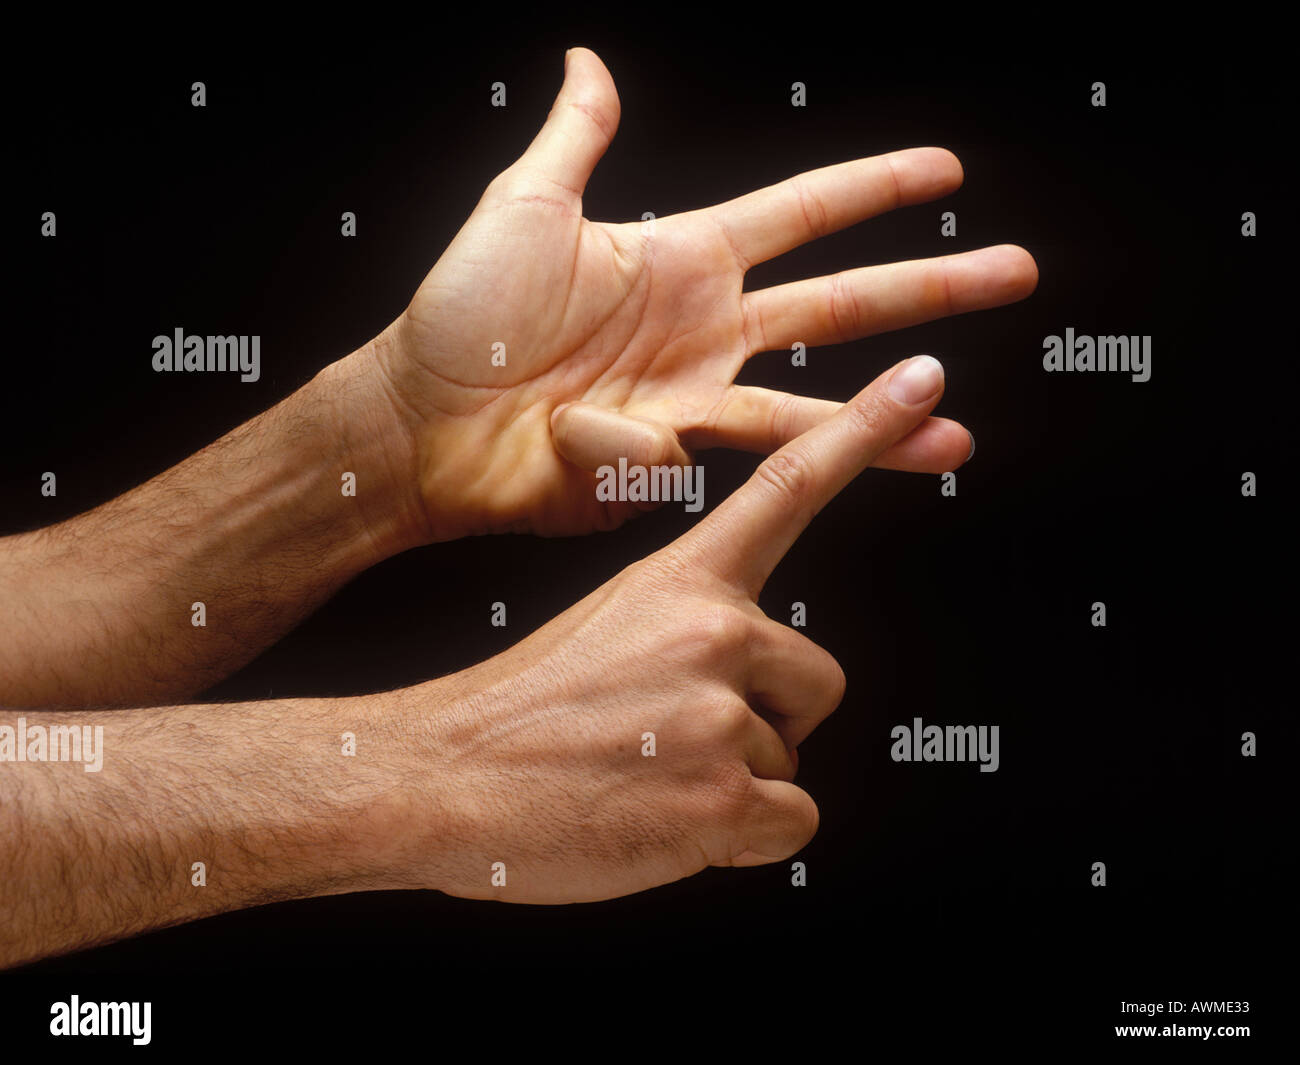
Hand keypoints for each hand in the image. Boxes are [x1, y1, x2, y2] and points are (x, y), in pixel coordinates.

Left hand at [367, 47, 1036, 540]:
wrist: (420, 421)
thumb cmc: (460, 315)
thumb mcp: (522, 205)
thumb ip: (575, 136)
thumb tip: (589, 60)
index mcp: (683, 259)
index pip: (803, 214)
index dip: (874, 189)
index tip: (948, 172)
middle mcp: (704, 331)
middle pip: (841, 307)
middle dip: (930, 291)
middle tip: (1013, 276)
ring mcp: (690, 402)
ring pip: (811, 412)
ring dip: (887, 425)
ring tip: (954, 439)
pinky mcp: (666, 464)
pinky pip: (690, 459)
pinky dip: (641, 449)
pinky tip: (597, 434)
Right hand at [373, 354, 945, 901]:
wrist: (441, 778)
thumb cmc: (519, 711)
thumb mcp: (608, 628)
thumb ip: (691, 632)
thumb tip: (752, 681)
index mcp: (681, 579)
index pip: (788, 486)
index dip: (865, 429)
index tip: (926, 380)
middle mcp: (712, 630)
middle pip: (817, 680)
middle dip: (770, 719)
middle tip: (680, 739)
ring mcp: (719, 713)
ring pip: (792, 759)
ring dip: (738, 781)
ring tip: (651, 779)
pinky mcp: (720, 797)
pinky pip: (791, 823)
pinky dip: (743, 838)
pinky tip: (669, 824)